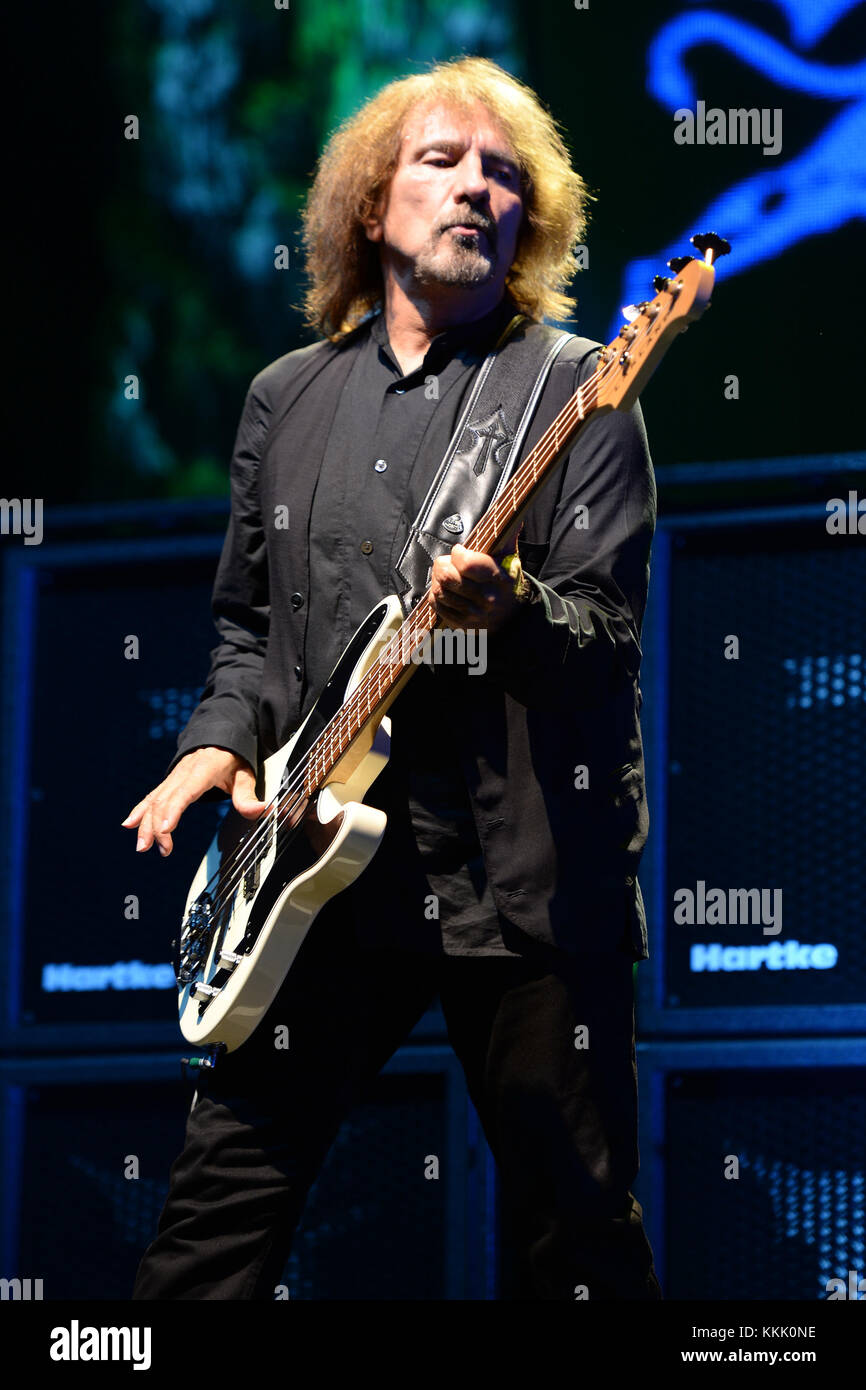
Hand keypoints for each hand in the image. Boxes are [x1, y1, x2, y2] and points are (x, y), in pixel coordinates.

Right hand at [121, 747, 266, 856]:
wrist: (220, 735)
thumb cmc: (233, 756)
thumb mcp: (245, 774)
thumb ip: (248, 795)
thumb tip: (261, 810)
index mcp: (202, 771)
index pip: (184, 792)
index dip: (173, 811)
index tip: (165, 829)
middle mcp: (183, 773)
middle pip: (164, 800)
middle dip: (157, 826)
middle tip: (159, 849)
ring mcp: (173, 777)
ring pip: (154, 800)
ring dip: (145, 823)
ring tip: (142, 846)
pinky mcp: (169, 782)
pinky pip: (151, 796)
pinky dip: (139, 810)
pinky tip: (129, 824)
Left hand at [430, 543, 519, 634]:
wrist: (513, 617)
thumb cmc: (507, 582)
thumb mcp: (511, 560)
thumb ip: (508, 538)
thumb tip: (514, 515)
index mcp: (499, 580)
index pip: (467, 564)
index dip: (458, 554)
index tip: (460, 551)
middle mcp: (487, 599)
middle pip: (449, 577)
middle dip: (443, 565)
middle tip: (447, 562)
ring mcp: (474, 614)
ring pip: (440, 591)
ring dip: (438, 579)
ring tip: (445, 574)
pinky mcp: (462, 624)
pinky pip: (437, 605)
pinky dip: (436, 594)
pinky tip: (444, 589)